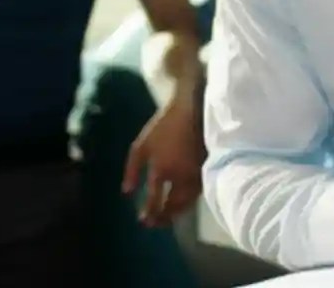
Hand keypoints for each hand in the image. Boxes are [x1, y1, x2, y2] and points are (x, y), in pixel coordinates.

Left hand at [122, 92, 205, 227]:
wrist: (193, 109)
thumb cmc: (165, 125)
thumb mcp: (141, 144)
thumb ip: (131, 169)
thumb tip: (126, 192)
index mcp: (161, 169)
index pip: (154, 199)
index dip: (148, 212)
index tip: (143, 220)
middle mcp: (179, 177)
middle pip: (172, 206)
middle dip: (162, 217)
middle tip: (154, 224)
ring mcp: (196, 175)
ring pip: (187, 203)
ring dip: (176, 213)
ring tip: (167, 218)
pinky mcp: (207, 170)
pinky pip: (196, 194)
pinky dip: (187, 203)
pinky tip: (182, 203)